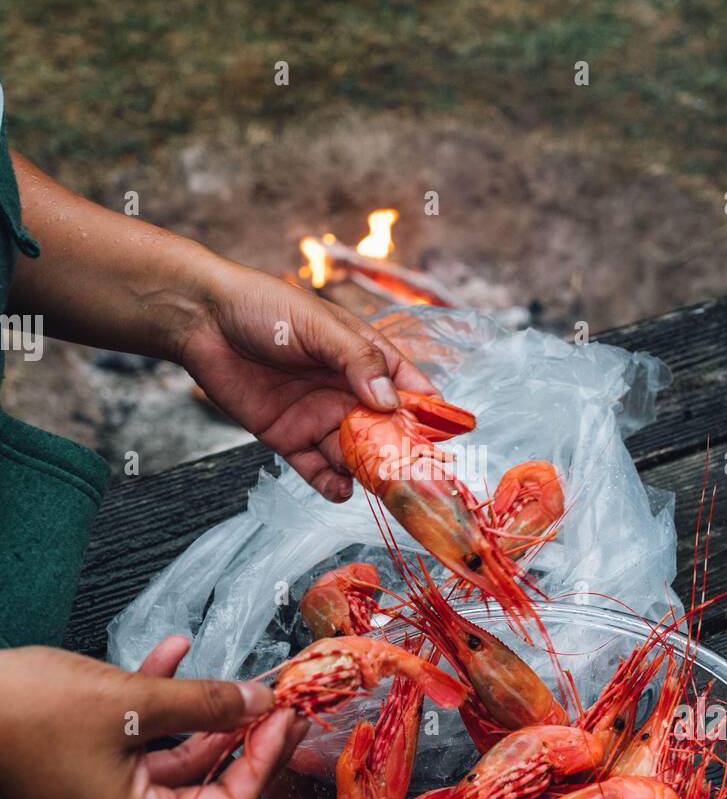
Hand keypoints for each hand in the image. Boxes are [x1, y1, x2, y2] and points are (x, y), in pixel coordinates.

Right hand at [0, 638, 306, 798]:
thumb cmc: (28, 713)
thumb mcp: (131, 703)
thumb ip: (203, 703)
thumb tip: (258, 702)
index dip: (264, 761)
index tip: (286, 719)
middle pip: (206, 778)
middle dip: (242, 732)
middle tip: (278, 699)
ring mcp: (105, 785)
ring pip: (176, 748)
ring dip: (203, 706)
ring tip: (236, 673)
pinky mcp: (89, 755)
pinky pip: (140, 728)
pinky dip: (160, 692)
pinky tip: (174, 649)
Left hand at [180, 269, 435, 500]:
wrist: (202, 321)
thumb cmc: (264, 308)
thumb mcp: (319, 326)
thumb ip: (356, 361)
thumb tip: (390, 401)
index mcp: (364, 359)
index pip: (409, 389)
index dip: (431, 413)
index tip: (451, 437)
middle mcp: (347, 392)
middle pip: (385, 432)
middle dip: (401, 455)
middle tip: (415, 478)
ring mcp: (319, 417)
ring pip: (354, 455)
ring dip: (368, 474)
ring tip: (378, 488)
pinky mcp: (288, 437)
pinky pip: (316, 469)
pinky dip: (330, 484)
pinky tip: (340, 490)